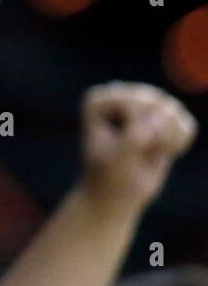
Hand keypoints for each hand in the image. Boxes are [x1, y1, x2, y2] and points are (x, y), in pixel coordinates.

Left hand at [77, 82, 196, 214]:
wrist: (117, 191)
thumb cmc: (109, 174)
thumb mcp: (117, 159)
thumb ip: (135, 136)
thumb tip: (161, 117)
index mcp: (98, 100)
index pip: (132, 104)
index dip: (138, 129)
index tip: (123, 148)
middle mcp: (120, 94)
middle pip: (156, 105)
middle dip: (154, 135)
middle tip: (137, 153)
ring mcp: (145, 102)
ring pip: (174, 113)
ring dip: (166, 141)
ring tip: (146, 152)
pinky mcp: (166, 115)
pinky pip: (187, 125)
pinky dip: (178, 144)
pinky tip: (159, 152)